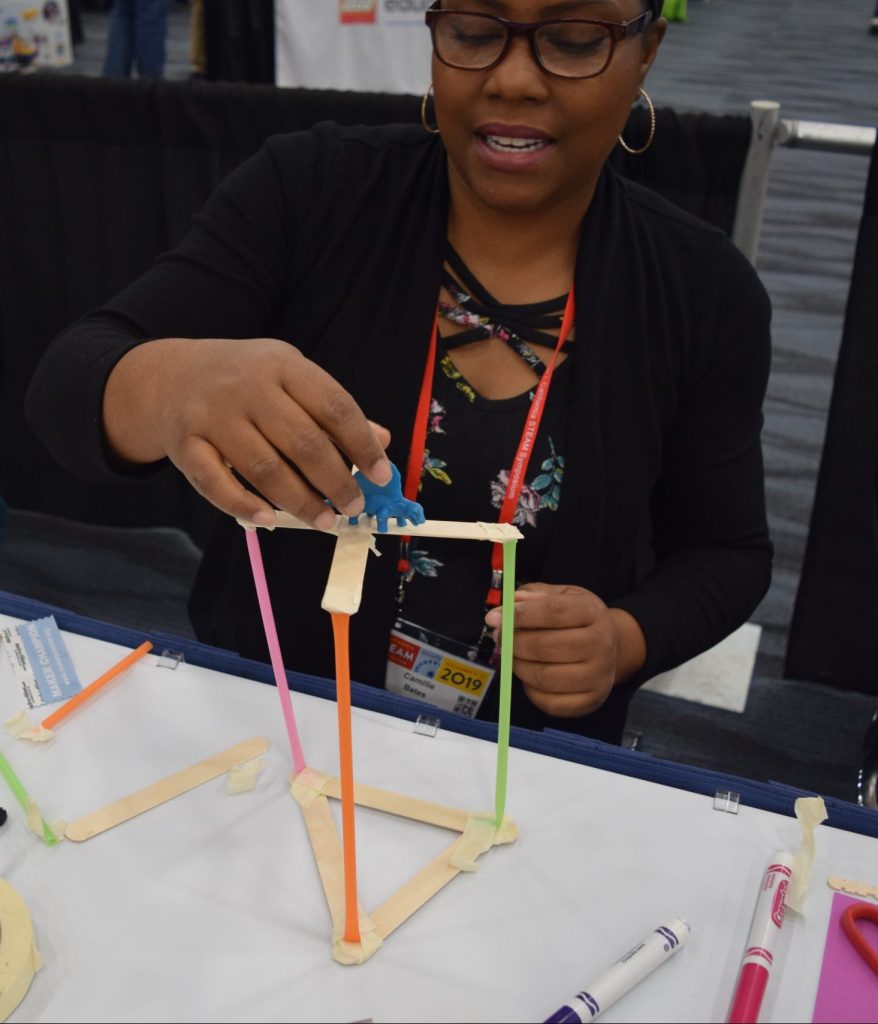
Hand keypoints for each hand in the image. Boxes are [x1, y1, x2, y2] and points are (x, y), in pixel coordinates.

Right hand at [102, 337, 391, 527]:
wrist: (170, 376)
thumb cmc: (246, 382)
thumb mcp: (290, 379)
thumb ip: (332, 411)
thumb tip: (383, 442)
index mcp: (283, 365)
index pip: (333, 406)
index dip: (362, 444)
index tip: (381, 475)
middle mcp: (247, 387)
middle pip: (303, 442)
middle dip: (336, 481)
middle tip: (354, 507)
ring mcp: (212, 415)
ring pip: (264, 468)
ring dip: (300, 501)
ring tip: (324, 521)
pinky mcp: (184, 444)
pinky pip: (216, 483)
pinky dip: (243, 505)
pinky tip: (269, 519)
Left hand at [484, 583, 645, 717]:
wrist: (609, 648)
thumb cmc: (576, 619)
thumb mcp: (560, 596)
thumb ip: (532, 596)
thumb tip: (504, 609)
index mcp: (592, 611)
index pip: (553, 611)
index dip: (520, 615)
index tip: (496, 618)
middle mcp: (601, 644)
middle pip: (546, 646)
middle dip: (513, 643)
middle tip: (499, 639)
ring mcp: (598, 676)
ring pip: (545, 677)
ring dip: (518, 667)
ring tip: (513, 656)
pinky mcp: (591, 701)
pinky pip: (550, 703)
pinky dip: (531, 691)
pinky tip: (530, 675)